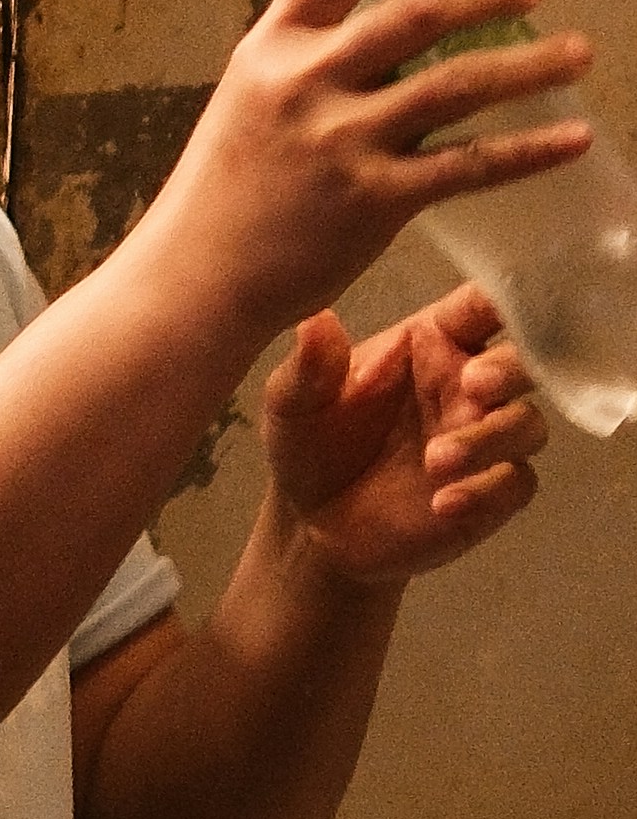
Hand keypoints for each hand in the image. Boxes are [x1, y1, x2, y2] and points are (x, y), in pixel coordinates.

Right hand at [146, 0, 591, 347]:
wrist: (196, 274)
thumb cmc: (225, 190)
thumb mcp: (250, 100)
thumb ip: (312, 66)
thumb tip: (394, 42)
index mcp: (272, 46)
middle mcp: (308, 82)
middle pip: (416, 14)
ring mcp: (344, 142)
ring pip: (457, 85)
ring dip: (530, 65)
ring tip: (578, 54)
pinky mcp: (377, 200)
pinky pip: (470, 165)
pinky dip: (530, 149)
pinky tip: (573, 138)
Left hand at [259, 283, 546, 592]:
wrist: (310, 523)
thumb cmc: (309, 441)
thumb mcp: (293, 400)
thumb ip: (310, 365)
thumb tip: (317, 322)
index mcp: (431, 344)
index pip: (478, 308)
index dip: (498, 296)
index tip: (498, 299)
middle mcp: (467, 386)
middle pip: (523, 362)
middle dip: (510, 368)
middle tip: (472, 383)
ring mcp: (483, 439)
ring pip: (526, 424)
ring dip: (490, 438)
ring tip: (434, 460)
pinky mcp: (490, 493)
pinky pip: (515, 484)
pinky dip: (486, 492)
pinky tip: (443, 504)